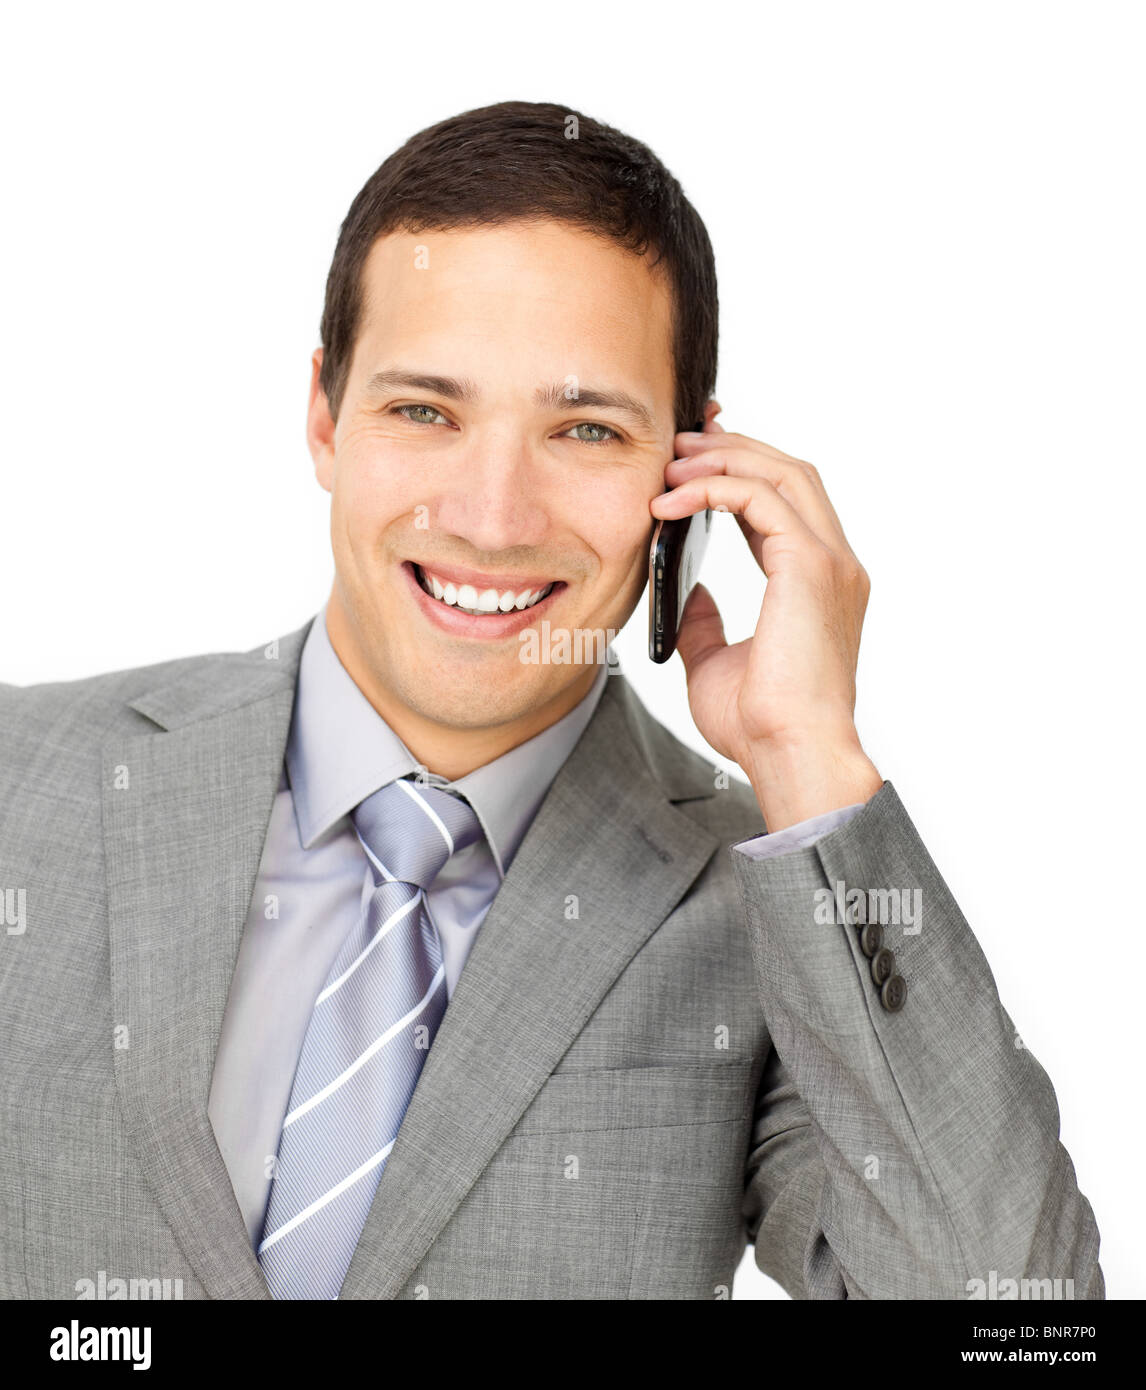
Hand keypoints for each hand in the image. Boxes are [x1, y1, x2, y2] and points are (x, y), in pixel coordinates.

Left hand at [650, 403, 882, 829]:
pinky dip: (712, 487)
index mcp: (820, 583)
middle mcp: (835, 564)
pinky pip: (759, 498)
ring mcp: (829, 562)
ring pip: (782, 472)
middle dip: (733, 447)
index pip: (786, 502)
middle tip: (678, 442)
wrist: (789, 755)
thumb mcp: (716, 662)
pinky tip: (669, 502)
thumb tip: (688, 593)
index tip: (693, 459)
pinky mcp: (809, 565)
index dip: (742, 470)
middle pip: (791, 471)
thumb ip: (706, 622)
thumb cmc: (760, 725)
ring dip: (722, 457)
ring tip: (670, 463)